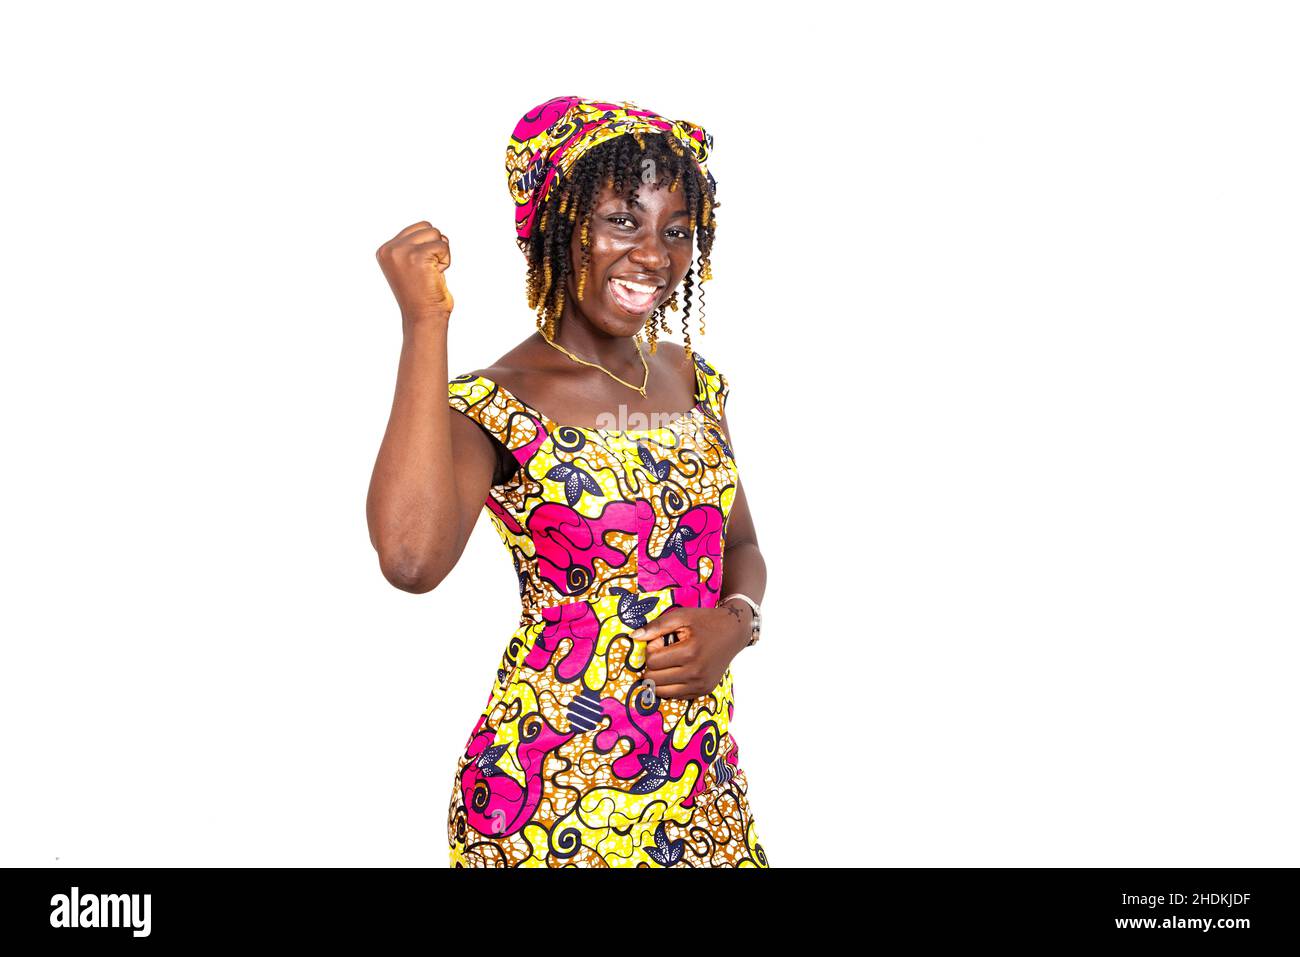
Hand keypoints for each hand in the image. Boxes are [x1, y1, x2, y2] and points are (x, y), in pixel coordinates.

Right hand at [375, 221, 454, 320]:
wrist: (424, 318)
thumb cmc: (423, 295)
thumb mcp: (411, 265)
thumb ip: (414, 245)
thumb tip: (435, 230)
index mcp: (385, 250)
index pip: (418, 228)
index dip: (428, 246)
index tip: (421, 268)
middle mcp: (390, 249)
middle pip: (428, 228)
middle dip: (435, 248)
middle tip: (428, 271)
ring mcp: (402, 252)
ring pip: (436, 234)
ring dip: (441, 254)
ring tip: (431, 273)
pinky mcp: (417, 256)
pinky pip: (443, 246)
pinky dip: (446, 261)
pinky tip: (436, 275)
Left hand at [629, 604, 751, 699]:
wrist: (734, 632)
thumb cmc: (705, 621)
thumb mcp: (681, 616)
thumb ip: (656, 626)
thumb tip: (633, 637)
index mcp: (689, 653)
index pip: (652, 661)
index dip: (652, 648)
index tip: (662, 640)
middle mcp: (696, 673)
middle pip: (653, 679)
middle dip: (653, 664)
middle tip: (665, 650)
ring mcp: (700, 685)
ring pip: (661, 691)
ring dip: (659, 676)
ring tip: (670, 661)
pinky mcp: (703, 691)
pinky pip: (674, 695)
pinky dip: (670, 684)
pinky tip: (678, 669)